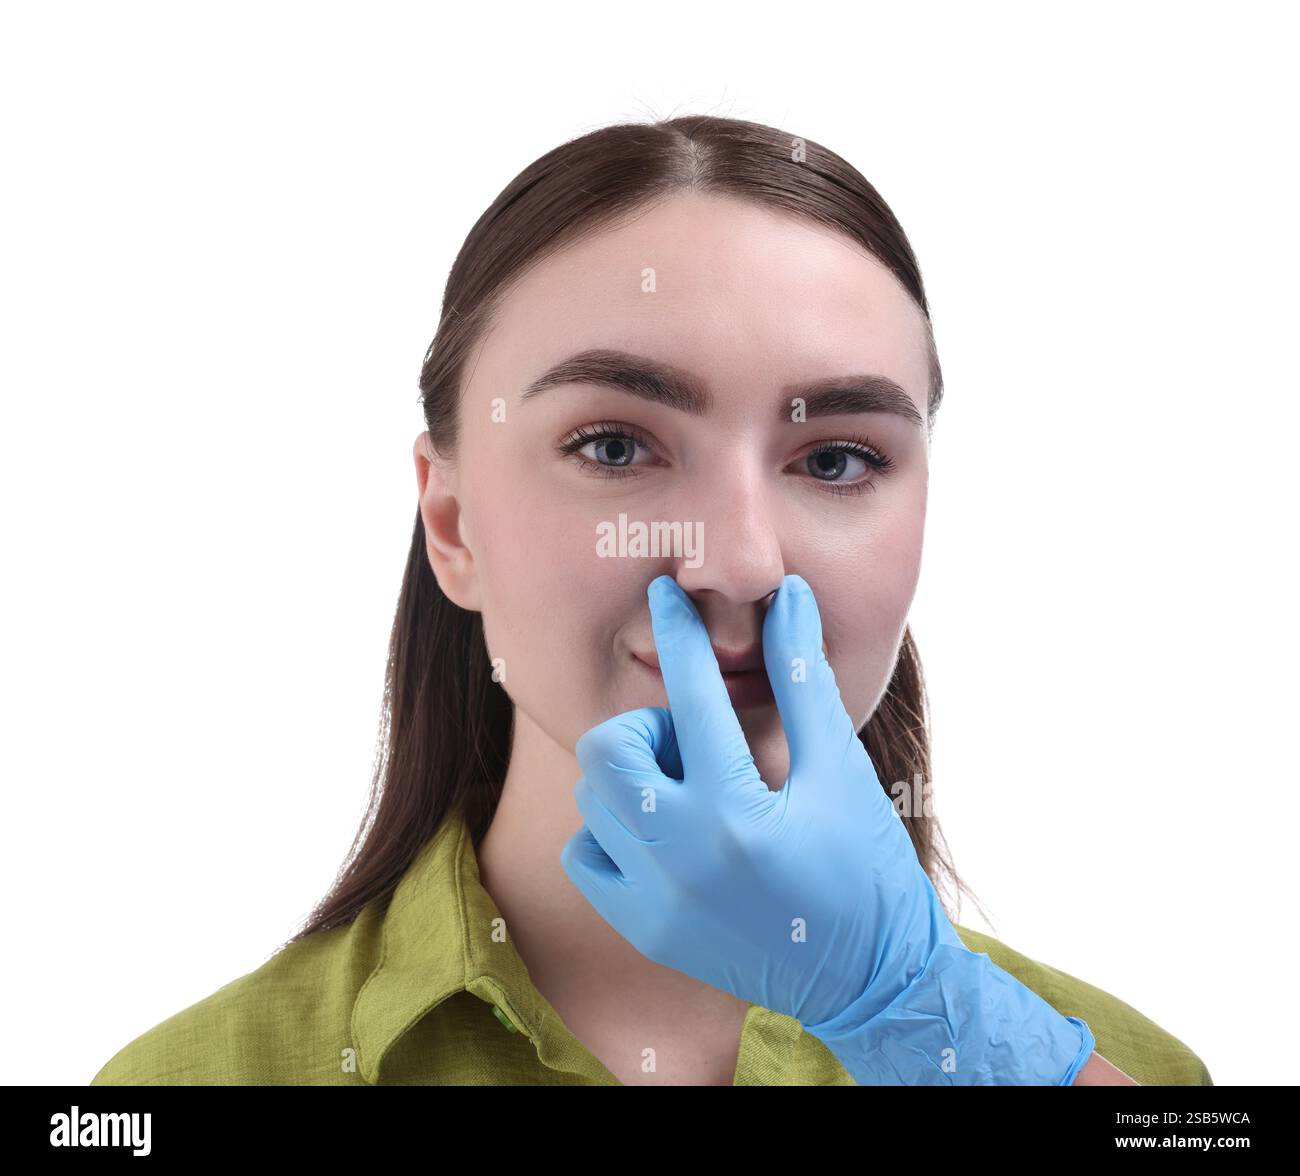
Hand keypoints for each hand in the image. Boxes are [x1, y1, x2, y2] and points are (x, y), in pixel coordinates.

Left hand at [560, 573, 1093, 1083]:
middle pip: (608, 748)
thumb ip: (803, 680)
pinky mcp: (643, 929)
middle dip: (644, 727)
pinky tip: (663, 832)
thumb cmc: (866, 865)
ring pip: (593, 798)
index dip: (679, 630)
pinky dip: (613, 832)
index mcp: (737, 810)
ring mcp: (654, 899)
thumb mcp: (840, 768)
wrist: (869, 979)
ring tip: (687, 788)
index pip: (691, 693)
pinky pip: (586, 855)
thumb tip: (789, 598)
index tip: (664, 591)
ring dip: (631, 776)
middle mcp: (681, 856)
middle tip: (693, 743)